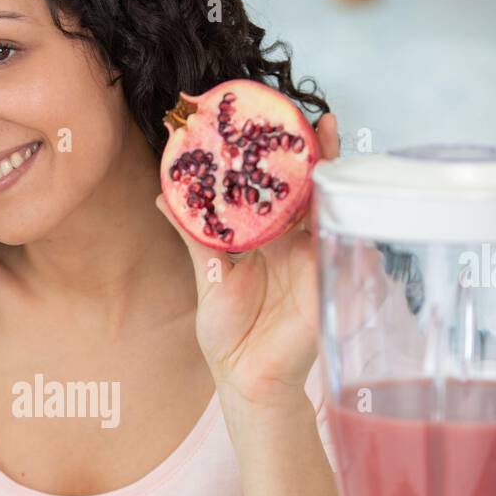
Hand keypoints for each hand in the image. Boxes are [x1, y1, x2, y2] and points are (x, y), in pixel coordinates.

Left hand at [157, 112, 339, 408]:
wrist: (246, 377)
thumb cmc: (227, 333)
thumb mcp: (206, 274)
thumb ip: (192, 233)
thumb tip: (162, 197)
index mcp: (265, 237)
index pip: (274, 187)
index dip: (275, 156)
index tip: (270, 120)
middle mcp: (292, 242)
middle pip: (306, 187)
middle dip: (311, 152)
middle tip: (310, 118)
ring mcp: (312, 257)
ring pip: (324, 204)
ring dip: (327, 171)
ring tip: (325, 137)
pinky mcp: (324, 277)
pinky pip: (334, 238)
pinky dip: (334, 212)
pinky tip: (333, 188)